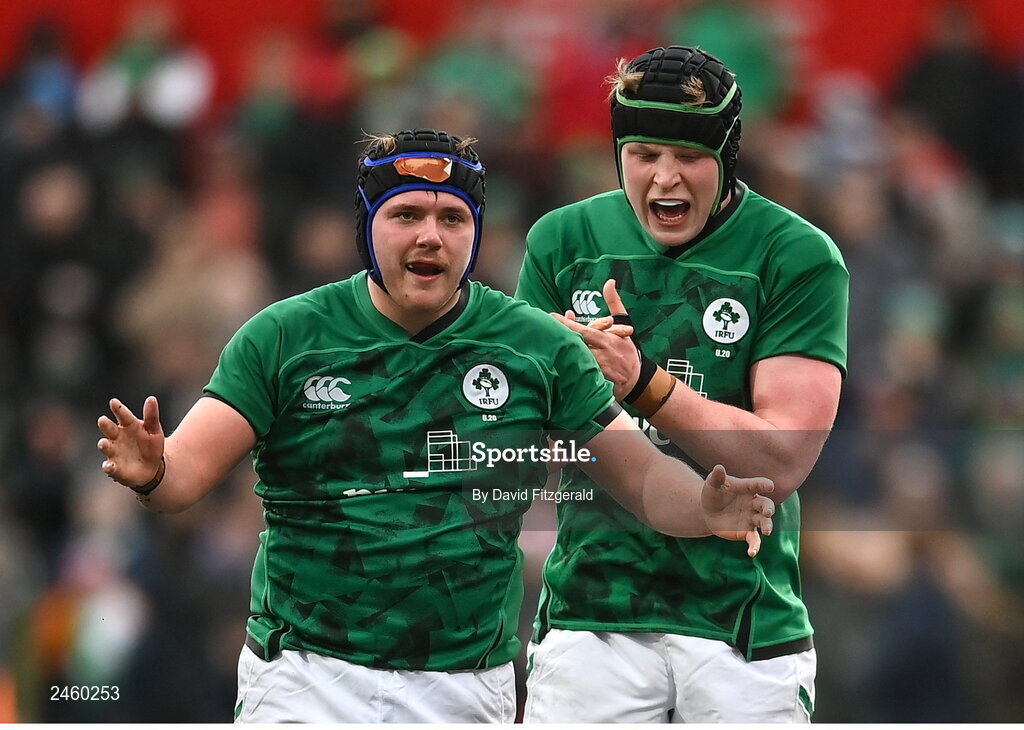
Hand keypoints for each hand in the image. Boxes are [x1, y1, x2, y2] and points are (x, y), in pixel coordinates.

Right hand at [97, 396, 164, 489]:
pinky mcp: (114, 467)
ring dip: (103, 444)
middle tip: (102, 420)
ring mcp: (114, 451)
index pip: (122, 415)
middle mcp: (117, 437)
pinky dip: (108, 466)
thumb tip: (152, 398)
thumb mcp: (154, 430)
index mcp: (128, 425)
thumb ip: (151, 415)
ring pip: (106, 446)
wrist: (152, 467)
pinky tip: (110, 466)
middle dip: (105, 425)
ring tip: (103, 443)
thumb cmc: (151, 445)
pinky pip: (109, 467)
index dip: (118, 409)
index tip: (113, 402)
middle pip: (109, 429)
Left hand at [551, 279, 641, 399]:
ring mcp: (600, 370)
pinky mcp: (599, 384)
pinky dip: (569, 373)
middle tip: (544, 330)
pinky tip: (557, 368)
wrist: (638, 379)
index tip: (551, 316)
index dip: (567, 325)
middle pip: (577, 347)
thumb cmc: (627, 350)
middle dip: (561, 339)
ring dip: (563, 355)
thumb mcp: (624, 325)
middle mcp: (603, 355)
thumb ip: (614, 304)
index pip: (583, 331)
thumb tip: (609, 282)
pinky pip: (581, 378)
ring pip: (577, 362)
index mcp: (607, 339)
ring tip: (547, 347)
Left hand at [700, 464, 774, 556]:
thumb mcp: (712, 485)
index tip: (770, 486)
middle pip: (766, 504)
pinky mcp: (746, 531)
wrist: (707, 511)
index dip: (764, 485)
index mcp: (747, 488)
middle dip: (768, 508)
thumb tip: (718, 467)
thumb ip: (716, 477)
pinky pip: (754, 539)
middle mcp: (753, 503)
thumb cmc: (713, 494)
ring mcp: (752, 518)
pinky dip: (755, 546)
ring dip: (768, 526)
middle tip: (768, 512)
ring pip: (764, 522)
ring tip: (767, 532)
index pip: (757, 485)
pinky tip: (751, 553)